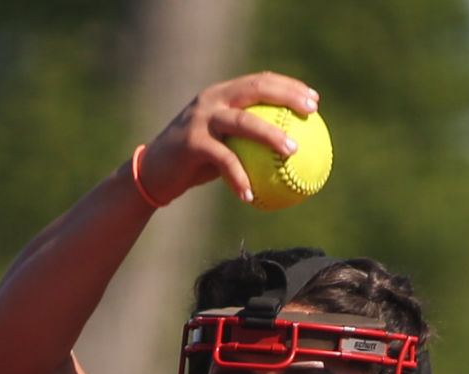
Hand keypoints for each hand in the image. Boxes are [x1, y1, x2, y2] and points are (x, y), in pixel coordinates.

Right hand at [133, 72, 319, 206]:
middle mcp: (211, 101)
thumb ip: (251, 144)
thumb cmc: (196, 163)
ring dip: (270, 135)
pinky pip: (224, 160)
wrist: (154, 172)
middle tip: (311, 113)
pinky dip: (240, 178)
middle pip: (254, 90)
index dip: (289, 86)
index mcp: (222, 95)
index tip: (315, 101)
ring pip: (242, 122)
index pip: (259, 82)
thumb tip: (294, 156)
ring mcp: (200, 119)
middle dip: (286, 96)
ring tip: (293, 151)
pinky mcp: (191, 143)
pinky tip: (253, 196)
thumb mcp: (225, 147)